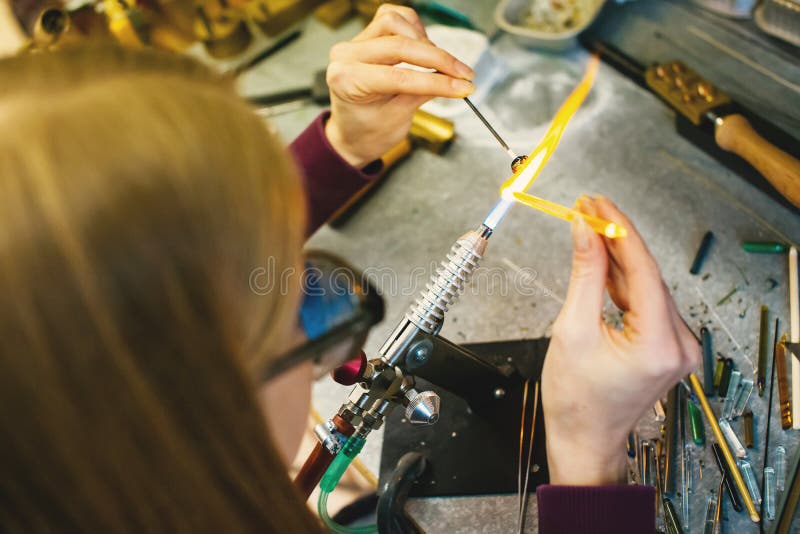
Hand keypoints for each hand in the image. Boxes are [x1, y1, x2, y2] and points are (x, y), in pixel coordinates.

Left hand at [325, 4, 474, 166]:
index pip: (400, 76)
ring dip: (425, 42)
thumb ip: (424, 93)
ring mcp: (356, 42)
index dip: (437, 81)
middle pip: (400, 44)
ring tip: (441, 64)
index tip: (464, 87)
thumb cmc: (368, 131)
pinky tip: (425, 48)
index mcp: (346, 80)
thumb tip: (456, 81)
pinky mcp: (368, 34)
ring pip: (397, 22)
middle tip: (464, 75)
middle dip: (438, 59)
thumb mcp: (398, 118)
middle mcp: (346, 55)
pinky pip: (395, 18)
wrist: (352, 133)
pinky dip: (415, 29)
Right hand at [542, 196, 699, 485]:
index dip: (619, 229)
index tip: (596, 203)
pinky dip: (623, 281)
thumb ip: (584, 274)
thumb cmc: (576, 399)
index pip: (643, 269)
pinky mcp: (668, 345)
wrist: (584, 438)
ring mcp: (678, 346)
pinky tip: (604, 260)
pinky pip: (646, 301)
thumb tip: (584, 230)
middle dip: (616, 238)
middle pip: (648, 274)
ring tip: (590, 226)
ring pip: (647, 285)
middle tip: (587, 208)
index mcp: (659, 344)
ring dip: (618, 257)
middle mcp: (679, 344)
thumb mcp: (573, 329)